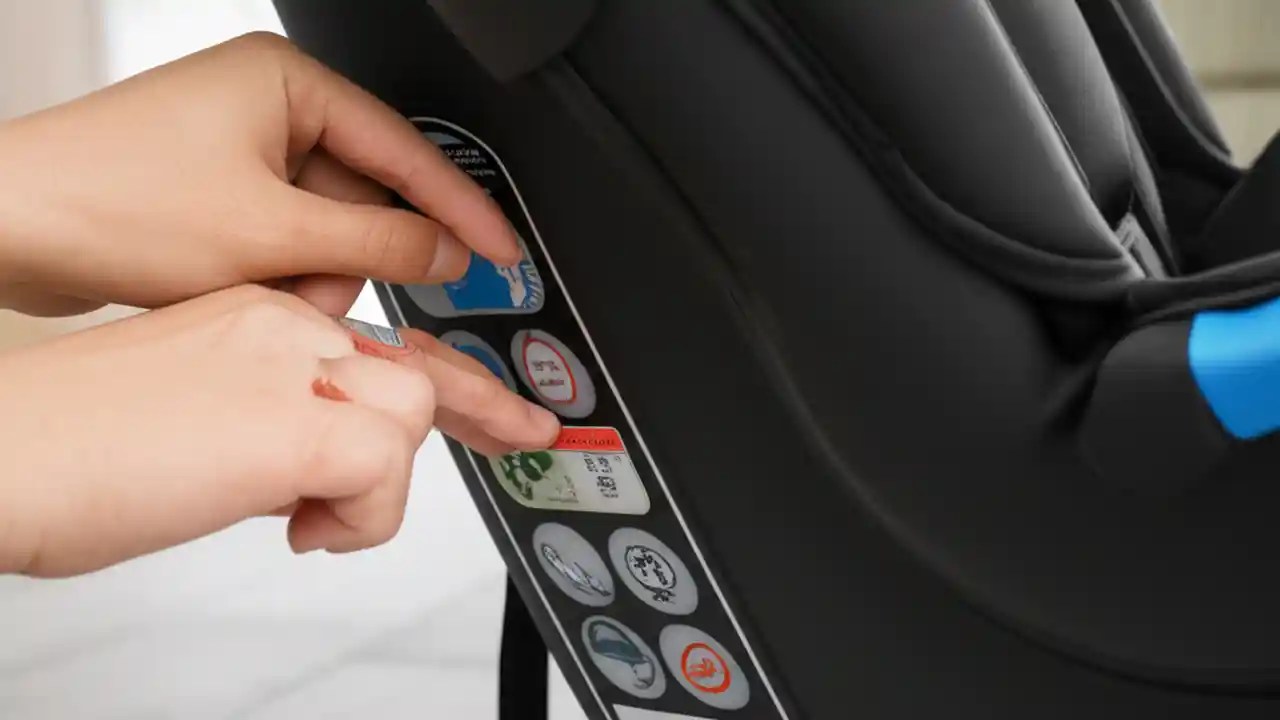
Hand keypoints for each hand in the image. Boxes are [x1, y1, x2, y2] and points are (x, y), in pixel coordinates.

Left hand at [0, 31, 518, 316]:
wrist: (10, 228)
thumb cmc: (111, 201)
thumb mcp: (271, 231)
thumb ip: (378, 242)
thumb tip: (448, 251)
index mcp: (288, 82)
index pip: (404, 150)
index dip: (459, 209)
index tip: (501, 250)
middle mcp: (269, 108)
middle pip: (362, 197)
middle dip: (348, 258)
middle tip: (329, 292)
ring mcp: (242, 151)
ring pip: (325, 230)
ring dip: (309, 277)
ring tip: (261, 292)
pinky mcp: (221, 194)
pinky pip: (286, 241)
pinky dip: (279, 277)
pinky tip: (243, 292)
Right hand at [0, 285, 559, 576]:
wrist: (4, 450)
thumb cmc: (69, 448)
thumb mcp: (194, 419)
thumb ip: (268, 423)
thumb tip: (310, 470)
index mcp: (258, 318)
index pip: (376, 337)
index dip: (440, 371)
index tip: (484, 399)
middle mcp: (283, 328)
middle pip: (416, 365)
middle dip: (482, 407)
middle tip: (529, 434)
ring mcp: (291, 367)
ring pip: (408, 412)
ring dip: (373, 485)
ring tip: (308, 514)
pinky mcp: (294, 421)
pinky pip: (383, 468)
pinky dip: (358, 517)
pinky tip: (303, 526)